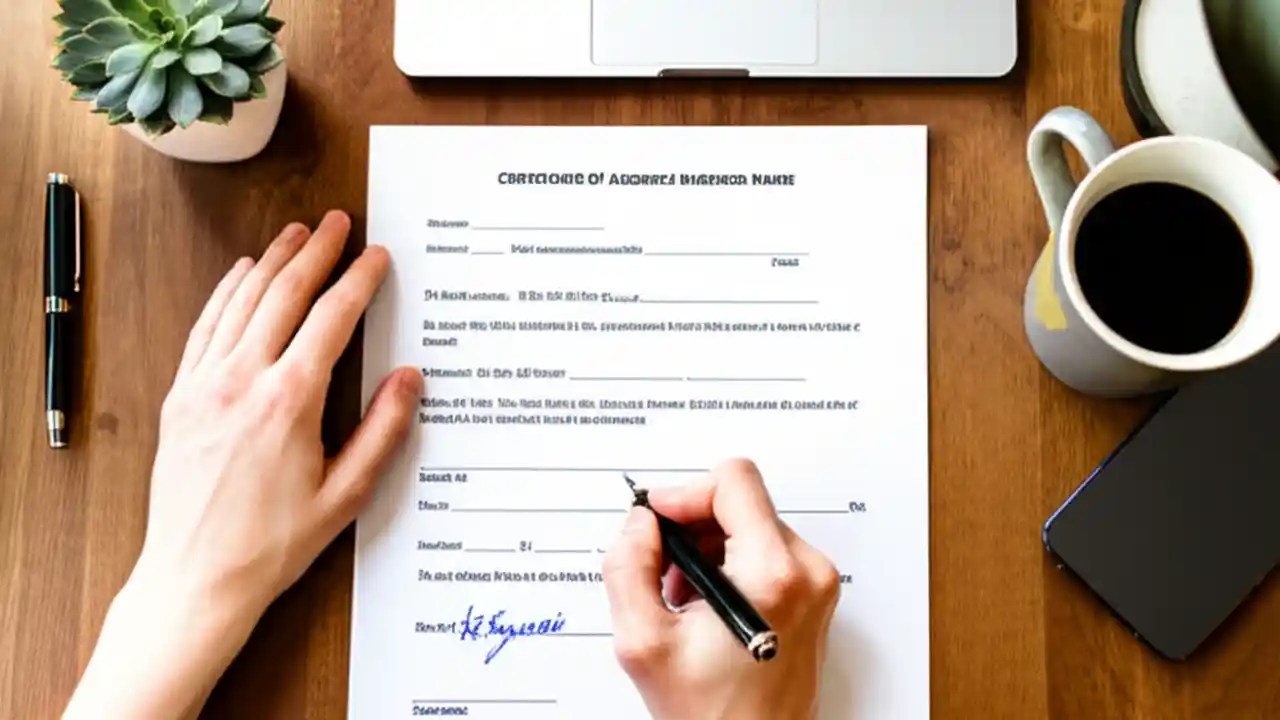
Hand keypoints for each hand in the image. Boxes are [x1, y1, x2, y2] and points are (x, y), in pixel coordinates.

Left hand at [64, 211, 420, 718]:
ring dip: (272, 261)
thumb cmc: (271, 544)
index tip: (377, 256)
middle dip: (317, 252)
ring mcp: (205, 385)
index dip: (359, 280)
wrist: (196, 577)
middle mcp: (242, 381)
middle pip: (284, 295)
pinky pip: (204, 327)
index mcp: (289, 401)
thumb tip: (409, 379)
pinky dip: (225, 293)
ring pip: (241, 301)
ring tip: (296, 234)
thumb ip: (382, 431)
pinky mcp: (181, 397)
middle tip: (339, 223)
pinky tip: (240, 275)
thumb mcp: (346, 495)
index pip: (331, 318)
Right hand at [603, 460, 839, 719]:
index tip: (658, 520)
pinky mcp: (814, 595)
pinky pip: (766, 552)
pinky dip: (730, 566)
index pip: (734, 480)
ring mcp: (816, 584)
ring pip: (751, 525)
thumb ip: (628, 567)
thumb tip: (640, 525)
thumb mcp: (643, 642)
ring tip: (684, 600)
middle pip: (741, 501)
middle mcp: (806, 571)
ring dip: (708, 551)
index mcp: (772, 574)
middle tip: (663, 573)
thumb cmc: (712, 716)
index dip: (684, 493)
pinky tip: (707, 608)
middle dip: (692, 530)